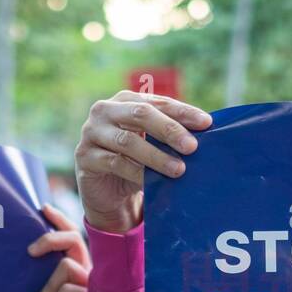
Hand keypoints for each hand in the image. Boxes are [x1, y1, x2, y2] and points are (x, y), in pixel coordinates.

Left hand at [29, 204, 93, 291]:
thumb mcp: (44, 287)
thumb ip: (41, 269)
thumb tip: (20, 248)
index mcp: (77, 262)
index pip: (72, 233)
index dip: (60, 219)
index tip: (43, 208)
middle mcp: (88, 269)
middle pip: (73, 240)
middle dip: (49, 240)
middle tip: (30, 252)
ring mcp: (93, 284)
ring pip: (66, 267)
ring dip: (48, 286)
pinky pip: (69, 290)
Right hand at [74, 90, 211, 232]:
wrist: (106, 191)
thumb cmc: (134, 162)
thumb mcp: (152, 144)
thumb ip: (170, 134)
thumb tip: (207, 131)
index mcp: (125, 100)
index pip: (158, 102)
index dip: (183, 112)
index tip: (207, 123)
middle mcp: (105, 110)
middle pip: (141, 114)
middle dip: (170, 130)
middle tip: (192, 147)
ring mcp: (91, 133)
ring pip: (128, 141)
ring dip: (156, 156)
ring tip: (179, 169)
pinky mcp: (84, 157)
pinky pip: (115, 163)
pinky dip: (136, 173)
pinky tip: (152, 182)